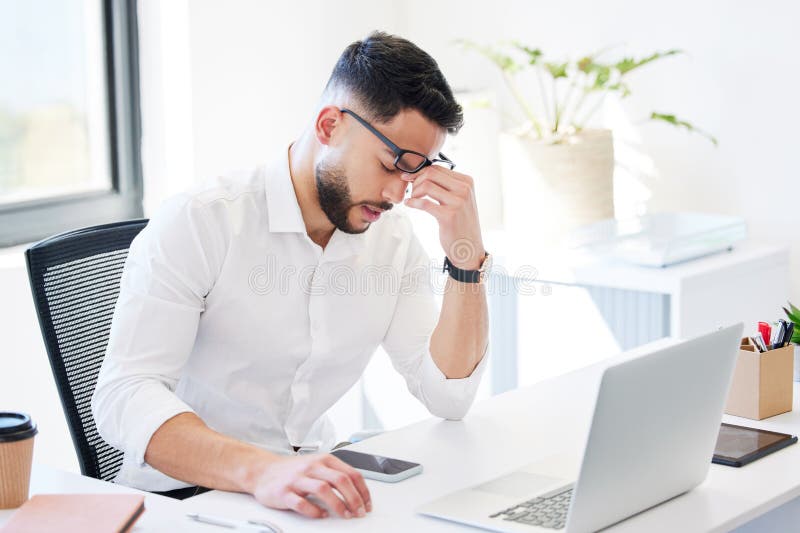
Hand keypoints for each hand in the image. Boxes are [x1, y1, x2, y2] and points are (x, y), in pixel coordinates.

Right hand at [249, 453, 371, 518]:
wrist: (263, 471)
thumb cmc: (294, 470)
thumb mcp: (318, 465)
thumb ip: (336, 474)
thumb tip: (358, 492)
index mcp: (324, 459)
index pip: (351, 473)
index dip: (363, 491)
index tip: (367, 504)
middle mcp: (312, 467)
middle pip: (340, 481)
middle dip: (354, 499)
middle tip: (359, 512)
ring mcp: (298, 479)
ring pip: (323, 489)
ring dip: (338, 505)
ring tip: (345, 515)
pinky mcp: (284, 492)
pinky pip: (302, 503)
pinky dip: (314, 511)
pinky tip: (321, 515)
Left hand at [402, 166, 484, 269]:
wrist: (469, 248)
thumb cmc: (460, 223)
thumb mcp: (458, 200)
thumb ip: (446, 186)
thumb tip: (422, 174)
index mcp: (467, 182)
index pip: (438, 168)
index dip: (420, 172)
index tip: (409, 178)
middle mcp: (464, 189)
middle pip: (431, 174)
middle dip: (416, 180)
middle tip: (411, 191)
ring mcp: (458, 202)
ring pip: (427, 185)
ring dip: (414, 192)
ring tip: (413, 200)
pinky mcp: (449, 216)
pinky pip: (424, 203)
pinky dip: (413, 203)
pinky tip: (409, 204)